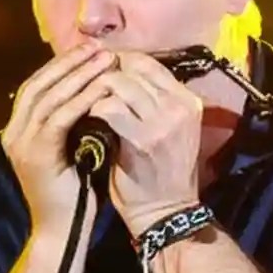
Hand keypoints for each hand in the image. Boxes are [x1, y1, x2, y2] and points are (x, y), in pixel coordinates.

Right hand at [1, 42, 116, 239]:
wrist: (62, 234)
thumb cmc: (73, 194)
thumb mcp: (71, 150)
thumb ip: (73, 124)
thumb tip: (94, 91)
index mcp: (19, 131)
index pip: (37, 86)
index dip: (62, 65)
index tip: (89, 50)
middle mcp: (14, 134)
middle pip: (40, 84)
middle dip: (70, 63)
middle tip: (98, 47)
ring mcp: (21, 144)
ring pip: (50, 97)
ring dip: (80, 75)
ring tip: (106, 61)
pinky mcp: (36, 156)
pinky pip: (60, 118)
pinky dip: (82, 100)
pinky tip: (103, 88)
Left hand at [89, 51, 203, 236]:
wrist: (165, 211)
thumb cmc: (161, 170)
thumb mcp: (169, 127)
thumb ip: (152, 100)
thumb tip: (119, 71)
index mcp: (188, 100)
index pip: (150, 63)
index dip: (121, 61)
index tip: (100, 68)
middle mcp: (180, 106)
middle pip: (134, 69)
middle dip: (105, 72)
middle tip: (85, 82)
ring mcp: (164, 121)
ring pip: (120, 84)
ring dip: (97, 89)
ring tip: (84, 100)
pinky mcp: (144, 138)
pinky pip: (110, 108)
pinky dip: (94, 109)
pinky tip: (88, 118)